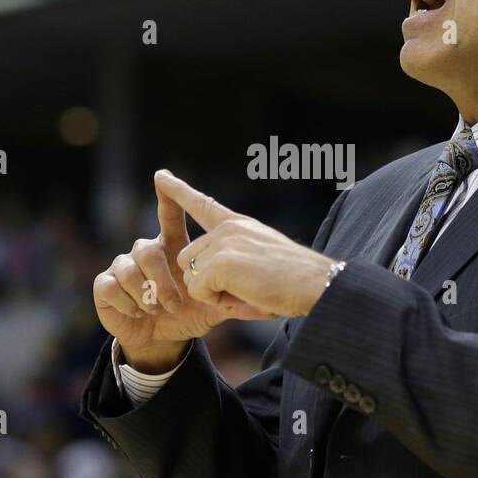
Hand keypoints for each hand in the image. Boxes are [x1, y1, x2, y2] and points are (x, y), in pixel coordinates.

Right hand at [93, 171, 273, 370]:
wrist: (162, 342)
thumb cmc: (189, 314)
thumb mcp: (213, 305)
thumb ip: (234, 297)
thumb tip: (268, 302)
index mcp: (171, 247)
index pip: (169, 216)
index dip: (168, 197)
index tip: (162, 176)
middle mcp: (146, 251)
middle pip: (148, 249)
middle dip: (162, 280)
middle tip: (174, 303)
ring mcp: (123, 265)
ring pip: (130, 268)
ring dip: (147, 294)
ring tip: (157, 310)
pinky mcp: (105, 285)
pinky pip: (111, 285)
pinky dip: (128, 303)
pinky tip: (138, 313)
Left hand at [155, 170, 335, 318]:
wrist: (316, 285)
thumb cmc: (295, 281)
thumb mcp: (262, 261)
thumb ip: (236, 261)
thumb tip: (207, 279)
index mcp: (239, 225)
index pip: (202, 204)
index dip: (179, 191)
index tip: (161, 175)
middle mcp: (228, 229)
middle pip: (188, 259)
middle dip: (206, 281)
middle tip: (242, 288)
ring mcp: (223, 242)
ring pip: (191, 276)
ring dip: (213, 292)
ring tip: (247, 291)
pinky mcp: (220, 262)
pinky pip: (199, 290)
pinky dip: (218, 302)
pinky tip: (244, 295)